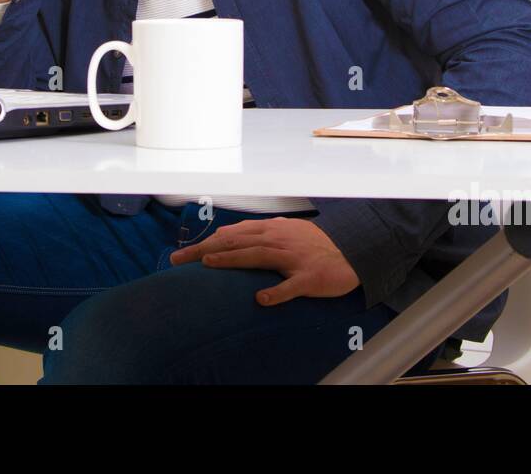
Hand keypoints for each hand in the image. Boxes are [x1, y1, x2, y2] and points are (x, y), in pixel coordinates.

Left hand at [169, 217, 360, 305]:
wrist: (351, 253)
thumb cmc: (313, 245)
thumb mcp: (283, 232)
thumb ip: (255, 233)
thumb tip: (225, 235)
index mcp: (271, 230)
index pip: (231, 234)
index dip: (205, 242)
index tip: (181, 253)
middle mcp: (279, 240)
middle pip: (237, 242)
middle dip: (206, 249)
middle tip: (179, 259)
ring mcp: (294, 258)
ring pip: (259, 256)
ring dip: (232, 260)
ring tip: (209, 265)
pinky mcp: (309, 278)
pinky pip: (292, 286)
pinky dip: (276, 292)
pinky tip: (261, 299)